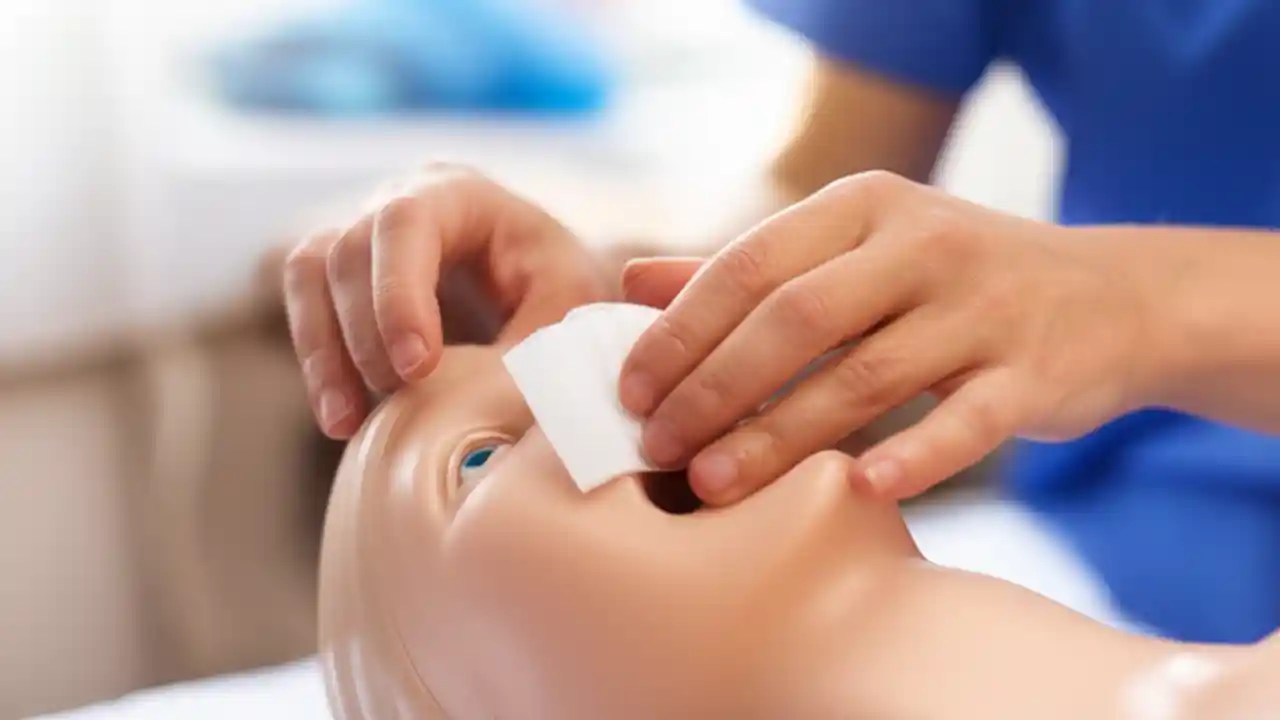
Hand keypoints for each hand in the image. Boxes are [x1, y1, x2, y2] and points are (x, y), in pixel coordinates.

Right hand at [283, 164, 607, 437]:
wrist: (545, 290)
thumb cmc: (560, 285)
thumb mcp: (570, 301)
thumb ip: (535, 336)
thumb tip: (496, 395)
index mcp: (459, 193)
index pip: (405, 223)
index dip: (399, 293)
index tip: (418, 366)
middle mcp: (399, 202)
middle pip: (349, 249)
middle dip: (366, 331)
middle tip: (399, 394)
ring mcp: (363, 236)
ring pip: (312, 276)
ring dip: (325, 352)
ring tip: (347, 422)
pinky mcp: (343, 282)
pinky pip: (308, 311)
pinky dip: (321, 366)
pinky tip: (343, 421)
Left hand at [619, 171, 1159, 502]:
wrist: (1113, 297)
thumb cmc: (951, 281)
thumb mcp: (855, 250)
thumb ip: (748, 268)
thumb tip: (633, 283)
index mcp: (864, 206)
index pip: (750, 264)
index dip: (681, 330)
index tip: (629, 389)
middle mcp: (921, 243)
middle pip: (798, 317)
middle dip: (714, 386)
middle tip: (657, 444)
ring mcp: (984, 306)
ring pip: (867, 374)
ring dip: (780, 433)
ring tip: (711, 483)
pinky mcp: (1034, 371)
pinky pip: (967, 418)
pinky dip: (915, 455)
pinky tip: (857, 489)